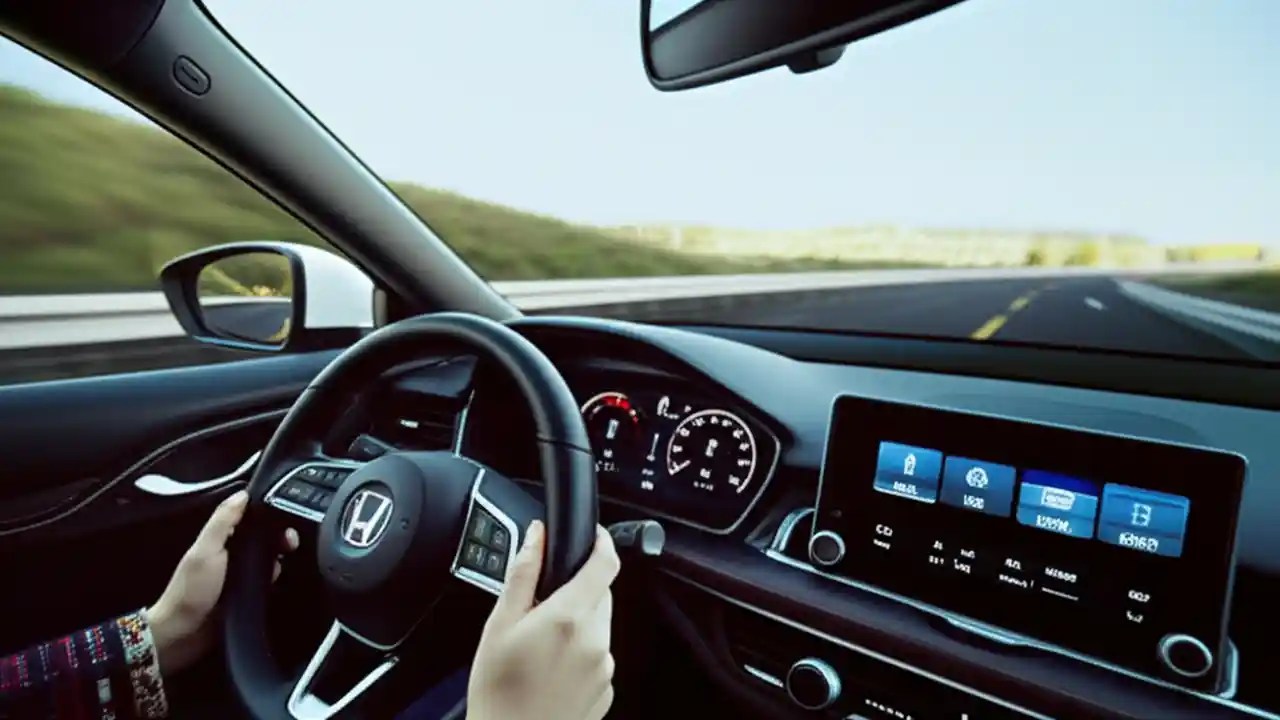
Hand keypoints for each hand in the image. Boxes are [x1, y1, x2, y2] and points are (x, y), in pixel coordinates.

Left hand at [148, 490, 298, 674]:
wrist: (183, 635)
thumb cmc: (190, 591)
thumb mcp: (205, 551)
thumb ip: (223, 521)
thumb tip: (242, 493)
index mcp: (220, 539)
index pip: (249, 517)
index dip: (268, 513)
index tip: (286, 515)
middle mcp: (230, 554)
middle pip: (262, 537)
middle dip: (279, 537)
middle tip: (290, 544)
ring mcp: (238, 576)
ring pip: (267, 558)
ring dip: (279, 559)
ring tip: (284, 563)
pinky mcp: (245, 595)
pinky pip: (267, 581)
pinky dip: (275, 579)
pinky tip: (279, 581)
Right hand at [467, 521, 620, 719]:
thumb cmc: (498, 692)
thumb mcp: (500, 625)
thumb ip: (523, 574)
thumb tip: (537, 536)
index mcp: (570, 618)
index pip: (606, 564)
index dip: (602, 543)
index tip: (593, 536)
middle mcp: (596, 641)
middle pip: (601, 595)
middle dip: (578, 591)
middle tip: (542, 609)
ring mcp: (605, 668)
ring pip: (600, 626)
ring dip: (578, 625)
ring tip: (541, 648)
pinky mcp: (606, 690)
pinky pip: (598, 656)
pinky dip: (581, 654)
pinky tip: (551, 671)